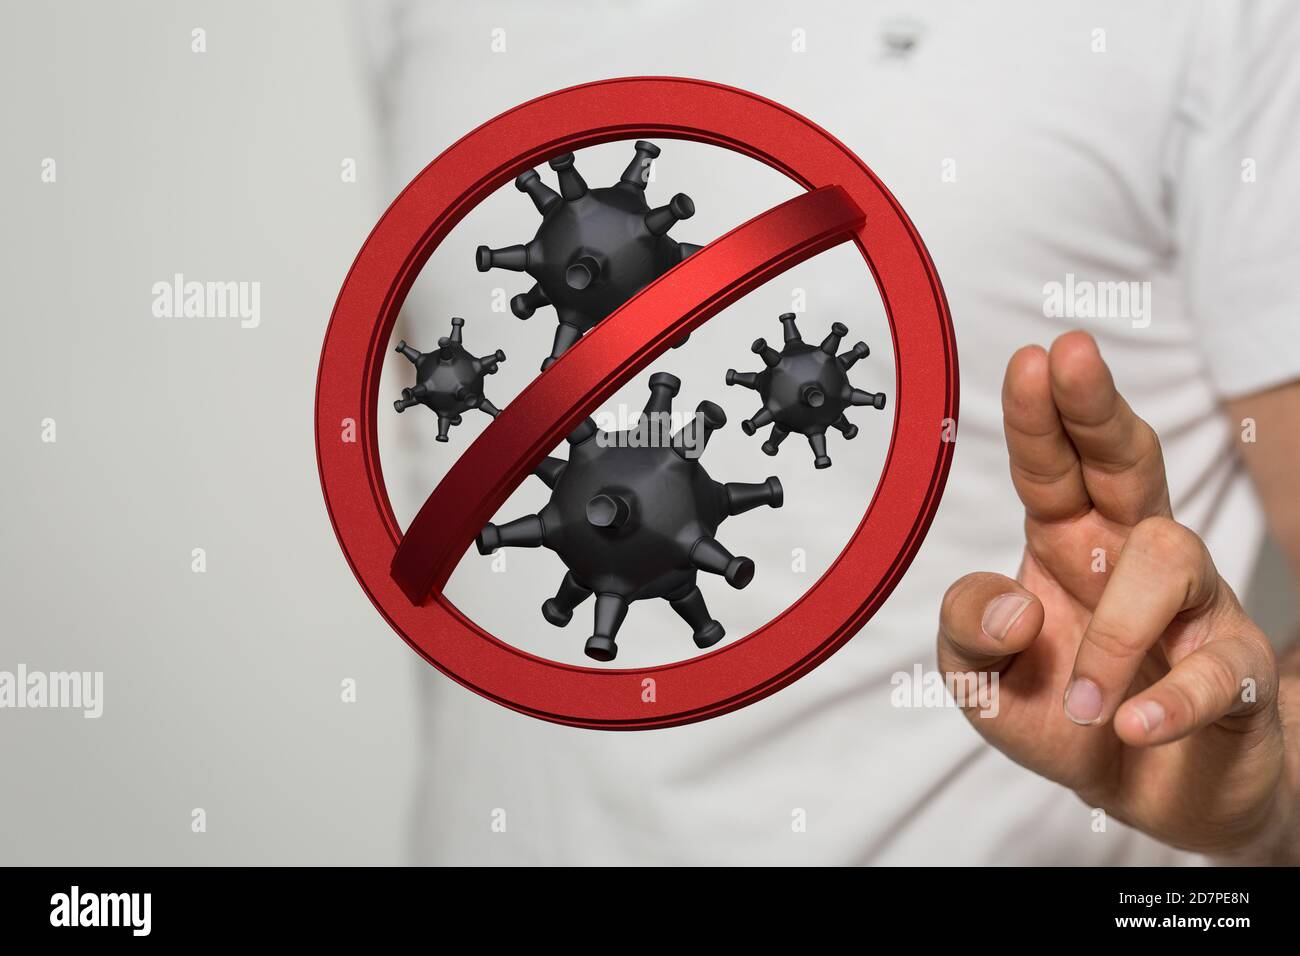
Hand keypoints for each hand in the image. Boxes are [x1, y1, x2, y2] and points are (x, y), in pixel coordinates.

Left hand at [938, 331, 1288, 855]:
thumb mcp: (980, 680)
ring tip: (1080, 698)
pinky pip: (1220, 666)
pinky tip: (1132, 723)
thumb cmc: (1058, 715)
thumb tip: (1012, 603)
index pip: (1052, 468)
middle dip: (1097, 408)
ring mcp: (1191, 605)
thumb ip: (967, 634)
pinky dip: (1173, 697)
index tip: (1032, 359)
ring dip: (1117, 631)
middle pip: (1126, 461)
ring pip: (1171, 554)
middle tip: (1072, 354)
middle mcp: (1129, 556)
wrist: (1136, 794)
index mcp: (1066, 543)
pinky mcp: (1235, 670)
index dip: (1040, 417)